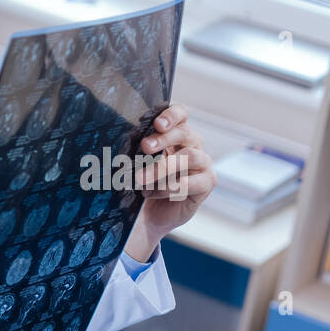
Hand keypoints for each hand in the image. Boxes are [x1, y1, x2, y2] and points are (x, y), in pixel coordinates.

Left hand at [126, 102, 215, 260]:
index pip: (180, 115)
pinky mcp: (206, 183)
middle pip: (185, 133)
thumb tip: (123, 139)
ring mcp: (201, 164)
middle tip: (145, 147)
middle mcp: (191, 145)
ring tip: (140, 179)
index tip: (157, 123)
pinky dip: (170, 188)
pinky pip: (192, 182)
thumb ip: (135, 150)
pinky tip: (151, 193)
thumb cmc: (142, 184)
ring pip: (189, 157)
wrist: (149, 215)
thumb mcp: (135, 164)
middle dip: (164, 138)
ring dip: (163, 167)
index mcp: (175, 134)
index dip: (172, 115)